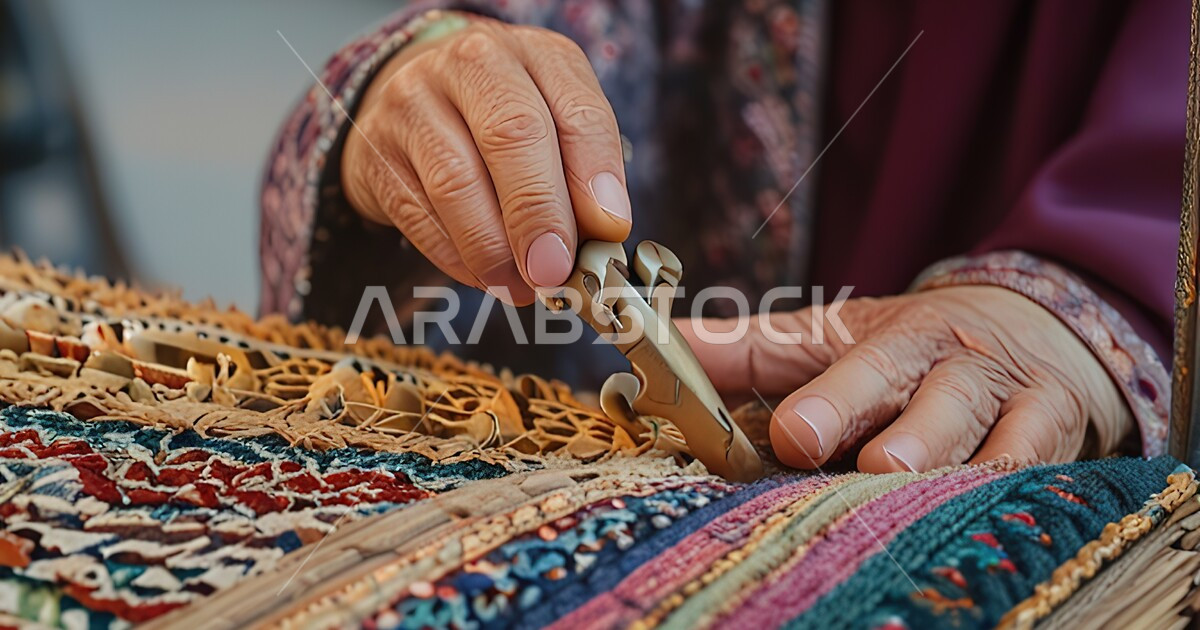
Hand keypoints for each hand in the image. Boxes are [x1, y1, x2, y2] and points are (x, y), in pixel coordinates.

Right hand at [342, 13, 631, 304]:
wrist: (415, 97)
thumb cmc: (503, 119)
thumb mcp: (557, 125)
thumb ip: (582, 171)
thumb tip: (601, 234)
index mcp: (538, 55)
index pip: (577, 111)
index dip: (596, 175)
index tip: (609, 231)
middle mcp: (473, 63)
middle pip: (512, 135)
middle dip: (539, 214)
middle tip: (554, 271)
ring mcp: (414, 101)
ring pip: (456, 181)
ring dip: (494, 249)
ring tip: (522, 287)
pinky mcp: (376, 149)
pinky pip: (417, 213)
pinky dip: (455, 257)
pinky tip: (484, 278)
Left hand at [677, 286, 1133, 471]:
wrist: (1036, 324)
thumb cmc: (908, 348)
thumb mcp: (831, 338)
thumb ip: (746, 350)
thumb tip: (659, 345)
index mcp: (897, 341)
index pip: (865, 368)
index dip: (832, 401)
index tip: (796, 434)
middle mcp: (960, 369)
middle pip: (936, 404)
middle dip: (907, 437)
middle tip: (877, 467)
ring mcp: (1017, 406)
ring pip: (999, 444)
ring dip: (967, 472)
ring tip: (929, 496)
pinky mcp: (1061, 439)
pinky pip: (1045, 471)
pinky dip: (1022, 491)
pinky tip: (995, 518)